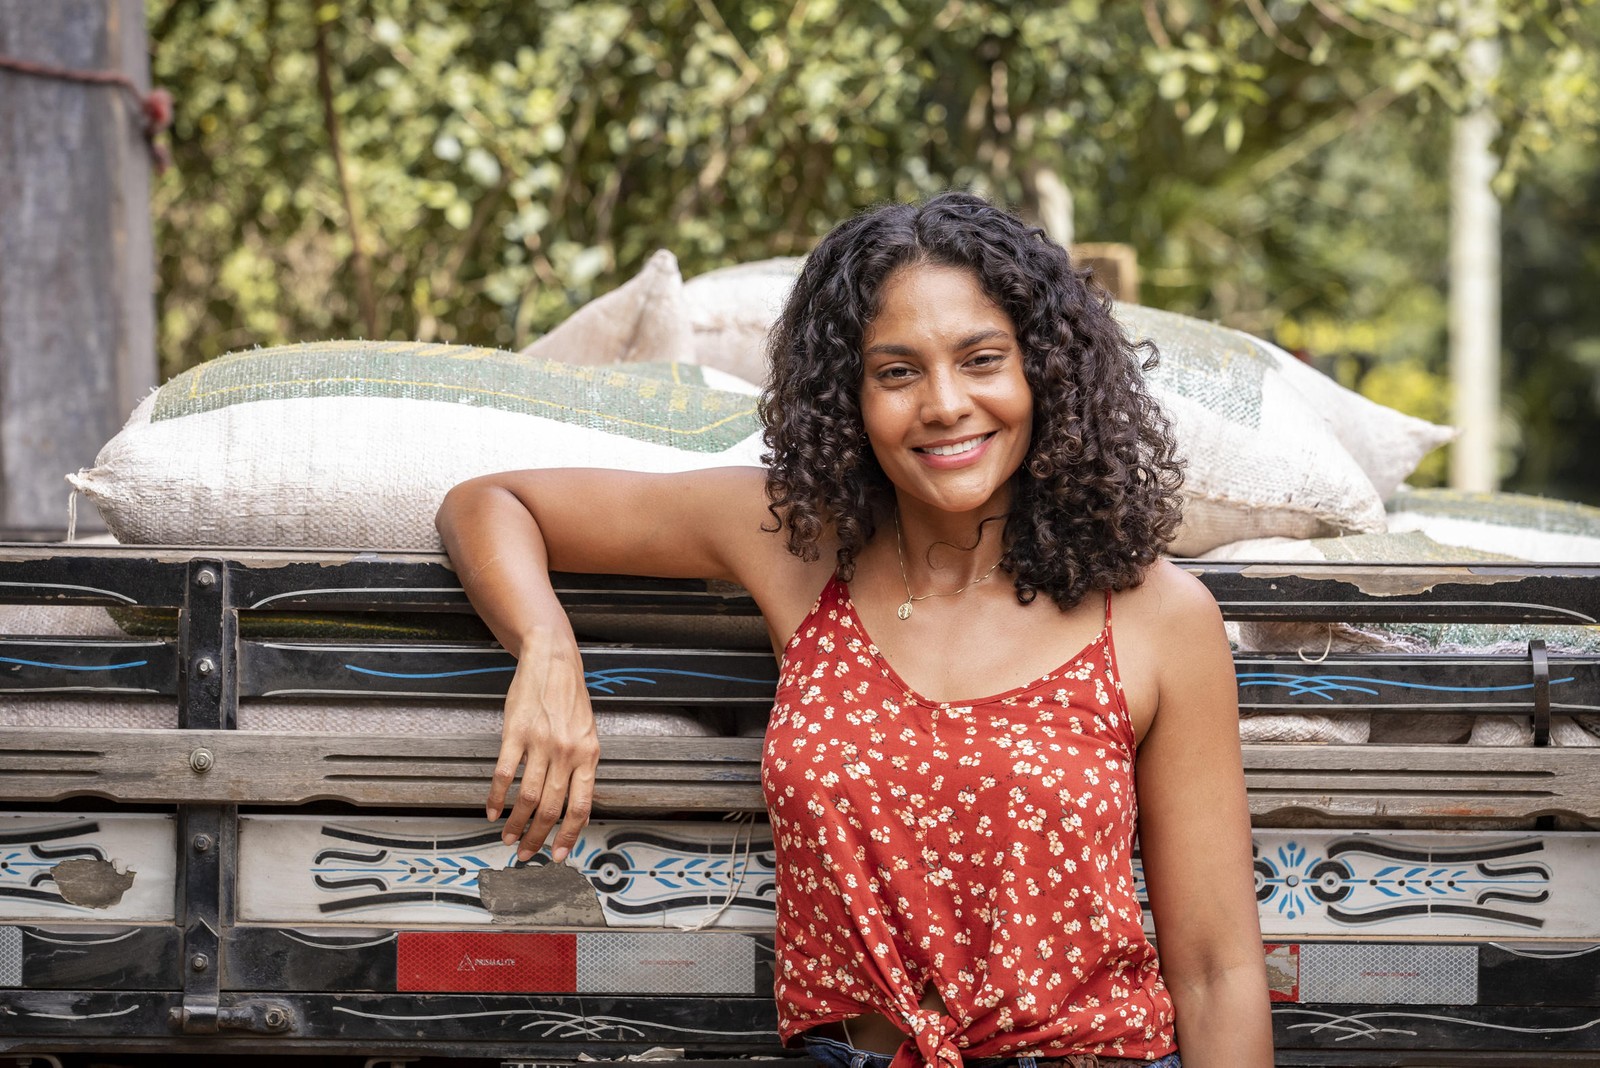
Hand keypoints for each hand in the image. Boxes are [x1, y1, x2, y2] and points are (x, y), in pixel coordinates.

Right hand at [488, 626, 599, 862]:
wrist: (553, 661)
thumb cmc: (570, 700)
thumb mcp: (588, 735)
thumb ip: (584, 770)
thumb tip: (580, 810)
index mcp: (589, 755)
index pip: (581, 806)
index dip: (570, 836)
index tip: (559, 856)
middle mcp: (567, 752)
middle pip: (551, 807)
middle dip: (538, 837)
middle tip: (526, 853)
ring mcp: (541, 743)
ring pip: (527, 796)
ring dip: (515, 823)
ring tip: (507, 837)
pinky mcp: (516, 733)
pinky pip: (504, 774)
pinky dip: (496, 797)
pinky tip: (492, 810)